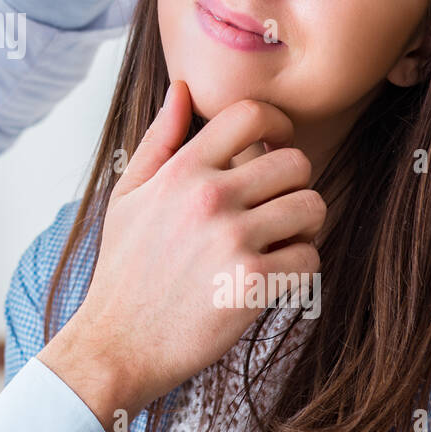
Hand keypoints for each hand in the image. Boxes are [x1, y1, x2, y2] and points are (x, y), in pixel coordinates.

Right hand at [37, 82, 324, 431]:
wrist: (117, 343)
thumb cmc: (124, 269)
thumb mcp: (128, 195)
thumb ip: (159, 140)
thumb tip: (182, 88)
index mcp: (182, 171)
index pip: (250, 115)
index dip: (278, 125)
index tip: (277, 147)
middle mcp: (210, 197)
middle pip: (296, 162)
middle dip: (293, 184)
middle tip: (275, 209)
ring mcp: (233, 240)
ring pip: (312, 207)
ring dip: (303, 226)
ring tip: (276, 243)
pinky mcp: (252, 284)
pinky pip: (309, 258)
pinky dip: (298, 270)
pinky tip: (270, 278)